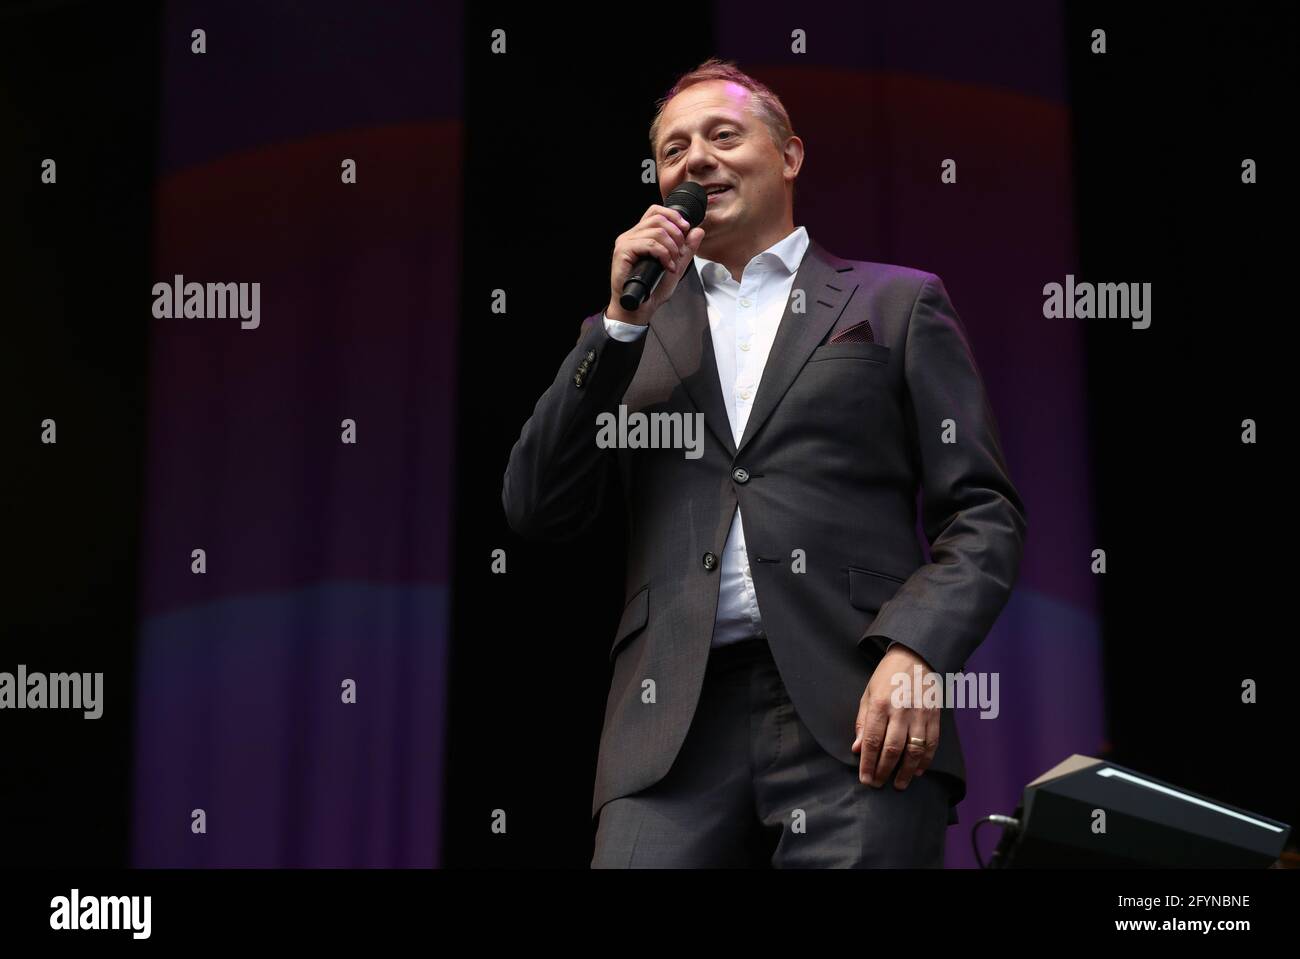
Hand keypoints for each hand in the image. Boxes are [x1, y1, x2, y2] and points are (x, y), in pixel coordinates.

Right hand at [607, 204, 704, 324]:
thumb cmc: (651, 290)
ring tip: (673, 263)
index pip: (656, 211)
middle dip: (676, 234)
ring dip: (672, 247)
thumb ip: (687, 249)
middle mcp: (631, 236)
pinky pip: (649, 244)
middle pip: (658, 218)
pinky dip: (663, 255)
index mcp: (641, 235)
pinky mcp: (622, 252)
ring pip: (656, 231)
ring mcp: (625, 243)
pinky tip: (667, 267)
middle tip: (680, 252)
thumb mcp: (676, 266)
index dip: (673, 215)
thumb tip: (698, 231)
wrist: (638, 309)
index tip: (686, 228)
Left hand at [851, 645, 940, 789]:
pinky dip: (925, 760)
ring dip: (906, 772)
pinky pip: (931, 744)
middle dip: (884, 771)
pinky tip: (918, 771)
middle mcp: (901, 711)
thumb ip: (863, 722)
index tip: (865, 779)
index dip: (868, 763)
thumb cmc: (887, 676)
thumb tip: (857, 749)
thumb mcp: (868, 694)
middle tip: (878, 784)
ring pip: (914, 751)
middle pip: (892, 750)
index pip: (872, 741)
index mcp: (880, 705)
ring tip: (898, 784)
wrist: (916, 656)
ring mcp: (920, 714)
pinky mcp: (935, 716)